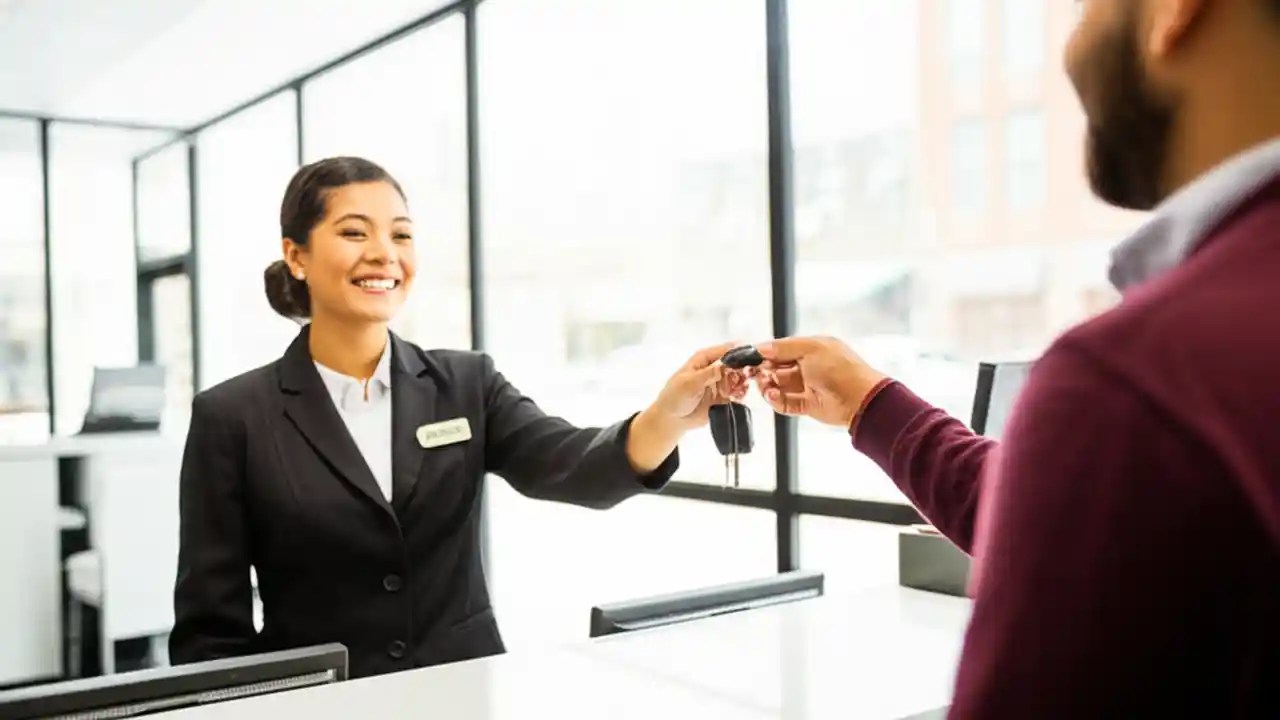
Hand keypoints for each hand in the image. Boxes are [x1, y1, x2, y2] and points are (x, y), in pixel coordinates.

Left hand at [647, 342, 748, 432]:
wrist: (672, 419)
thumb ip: (707, 374)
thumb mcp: (689, 383)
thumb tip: (724, 365)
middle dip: (744, 368)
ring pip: (739, 378)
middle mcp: (715, 368)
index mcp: (704, 359)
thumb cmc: (675, 396)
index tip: (751, 356)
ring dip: (743, 382)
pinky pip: (738, 393)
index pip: (725, 350)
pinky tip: (739, 397)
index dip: (738, 352)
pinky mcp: (725, 397)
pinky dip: (741, 394)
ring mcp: (721, 382)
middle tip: (748, 376)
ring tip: (741, 389)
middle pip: (735, 363)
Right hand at [752, 336, 887, 427]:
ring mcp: (808, 386)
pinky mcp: (807, 405)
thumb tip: (761, 347)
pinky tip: (771, 395)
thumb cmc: (840, 370)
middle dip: (764, 370)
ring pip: (779, 385)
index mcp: (813, 349)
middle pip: (778, 368)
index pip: (782, 349)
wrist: (859, 400)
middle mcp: (809, 367)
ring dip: (768, 385)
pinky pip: (785, 402)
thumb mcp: (810, 349)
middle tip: (754, 372)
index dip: (766, 353)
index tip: (750, 357)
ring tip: (764, 385)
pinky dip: (776, 400)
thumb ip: (784, 348)